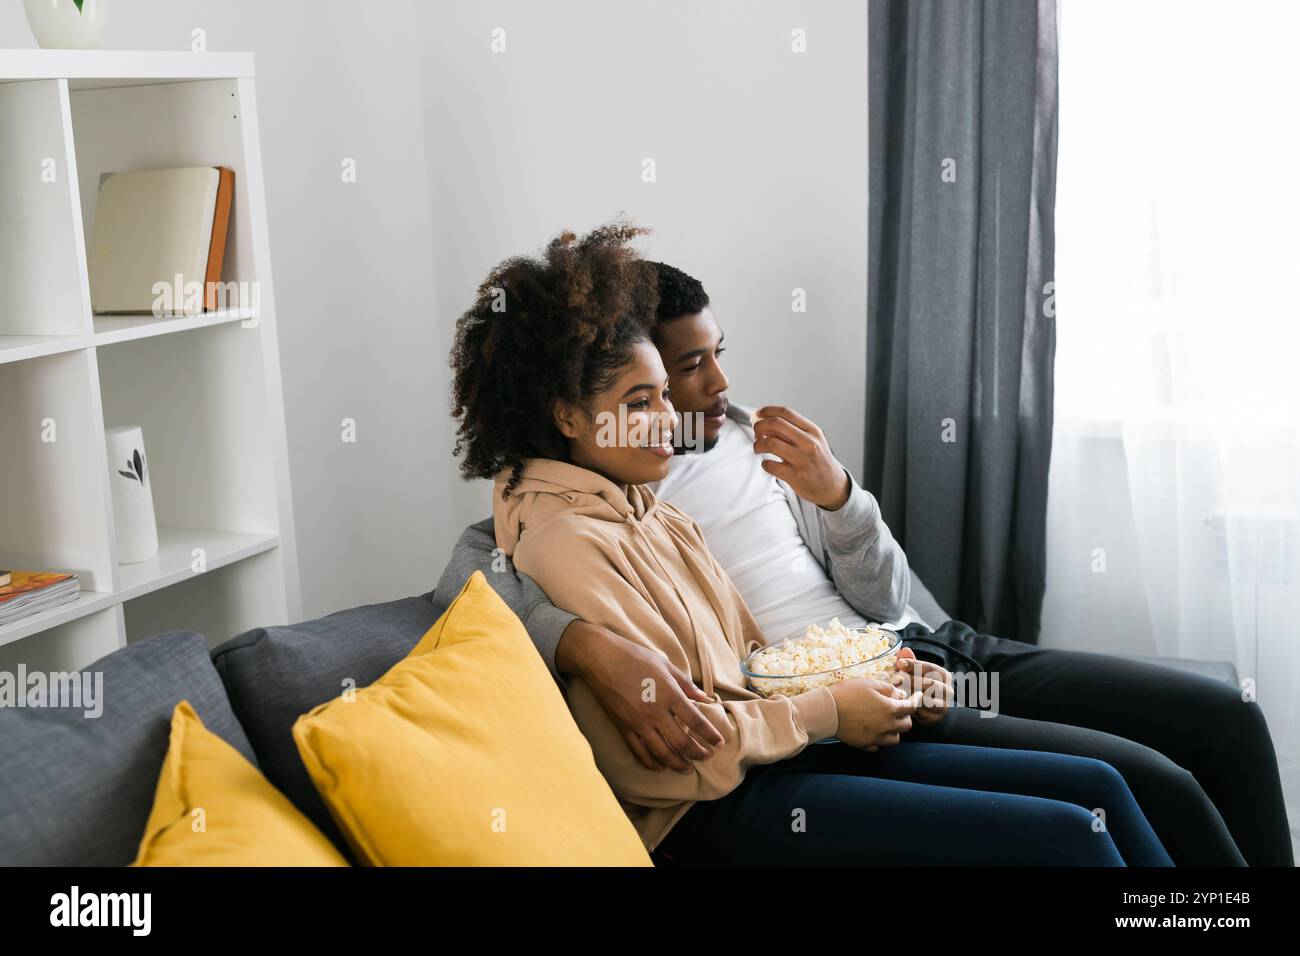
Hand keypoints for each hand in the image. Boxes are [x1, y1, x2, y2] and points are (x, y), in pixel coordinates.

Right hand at [556, 619, 725, 772]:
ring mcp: (638, 723)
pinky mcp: (623, 727)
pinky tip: (660, 766)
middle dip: (697, 753)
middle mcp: (655, 712)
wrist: (600, 658)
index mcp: (669, 694)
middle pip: (681, 742)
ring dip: (677, 764)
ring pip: (661, 753)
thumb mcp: (664, 665)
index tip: (719, 742)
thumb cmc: (634, 656)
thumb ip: (685, 684)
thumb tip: (703, 698)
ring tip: (687, 768)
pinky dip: (651, 762)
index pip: (696, 722)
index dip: (710, 735)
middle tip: (707, 757)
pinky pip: (639, 751)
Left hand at [752, 405, 850, 510]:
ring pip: (770, 443)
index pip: (786, 413)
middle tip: (757, 433)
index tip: (758, 414)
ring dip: (758, 444)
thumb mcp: (813, 440)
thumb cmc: (818, 460)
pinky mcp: (795, 476)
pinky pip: (770, 465)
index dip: (768, 411)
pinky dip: (764, 463)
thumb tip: (765, 421)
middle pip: (775, 424)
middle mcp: (808, 443)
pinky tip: (768, 464)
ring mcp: (802, 459)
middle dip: (759, 426)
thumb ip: (793, 431)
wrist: (832, 485)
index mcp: (812, 431)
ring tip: (758, 448)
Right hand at [827, 677, 920, 748]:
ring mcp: (875, 737)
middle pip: (906, 726)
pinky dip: (879, 740)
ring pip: (895, 739)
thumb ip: (888, 689)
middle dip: (905, 717)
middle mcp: (886, 726)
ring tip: (886, 722)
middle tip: (898, 709)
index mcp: (889, 709)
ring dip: (894, 730)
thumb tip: (899, 694)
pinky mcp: (864, 744)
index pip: (911, 708)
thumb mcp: (869, 684)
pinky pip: (878, 746)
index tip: (917, 697)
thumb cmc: (847, 693)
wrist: (826, 710)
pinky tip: (873, 731)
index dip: (916, 701)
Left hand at [890, 647, 954, 725]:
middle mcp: (947, 689)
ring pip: (928, 698)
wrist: (926, 709)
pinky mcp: (936, 716)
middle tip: (896, 678)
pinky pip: (924, 711)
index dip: (914, 665)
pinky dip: (913, 706)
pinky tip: (903, 702)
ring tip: (898, 690)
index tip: (899, 663)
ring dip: (911, 693)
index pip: (930, 668)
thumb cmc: (919, 686)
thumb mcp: (915, 673)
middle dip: (910, 680)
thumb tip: (905, 650)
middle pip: (929, 683)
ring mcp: (944, 704)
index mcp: (944, 675)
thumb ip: (911, 662)